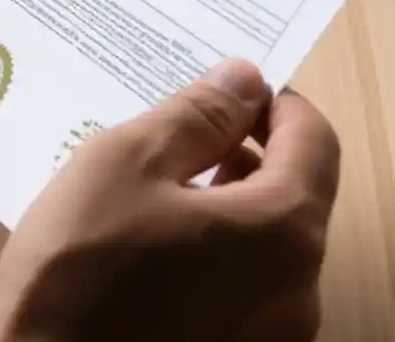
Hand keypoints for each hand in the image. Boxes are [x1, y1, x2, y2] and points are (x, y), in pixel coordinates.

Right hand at [0, 60, 340, 341]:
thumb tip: (245, 79)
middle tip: (176, 135)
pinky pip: (242, 290)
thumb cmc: (80, 273)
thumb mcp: (124, 165)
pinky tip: (150, 254)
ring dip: (225, 206)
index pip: (314, 139)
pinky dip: (213, 256)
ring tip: (151, 195)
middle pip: (294, 195)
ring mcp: (275, 338)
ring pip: (266, 247)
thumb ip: (196, 115)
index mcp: (285, 231)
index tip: (226, 89)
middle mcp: (300, 292)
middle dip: (244, 153)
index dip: (274, 101)